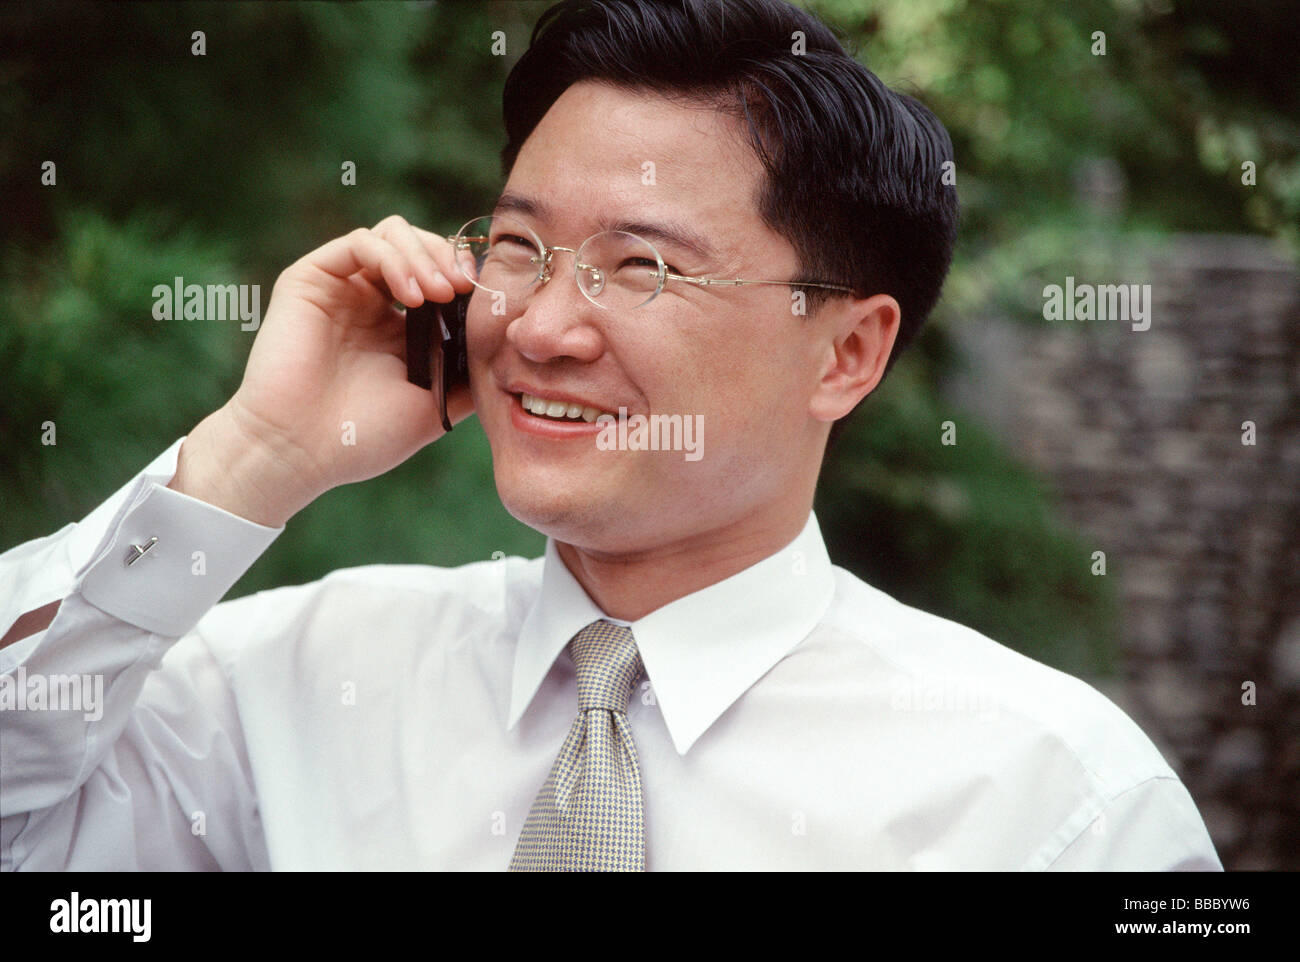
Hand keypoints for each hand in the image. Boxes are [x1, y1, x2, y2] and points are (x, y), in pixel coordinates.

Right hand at [169, 215, 475, 525]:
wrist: (303, 452)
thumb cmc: (363, 437)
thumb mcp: (435, 405)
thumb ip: (468, 374)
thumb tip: (507, 350)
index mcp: (398, 326)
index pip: (439, 274)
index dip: (465, 275)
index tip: (486, 296)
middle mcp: (369, 300)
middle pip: (420, 244)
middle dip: (449, 259)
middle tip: (465, 288)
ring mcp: (340, 288)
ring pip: (393, 234)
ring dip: (425, 255)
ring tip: (440, 293)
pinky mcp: (310, 279)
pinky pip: (360, 242)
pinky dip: (394, 259)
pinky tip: (411, 296)